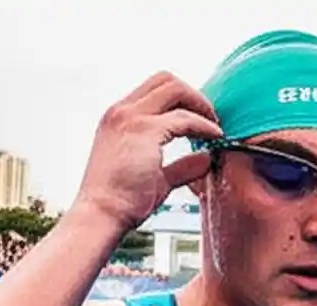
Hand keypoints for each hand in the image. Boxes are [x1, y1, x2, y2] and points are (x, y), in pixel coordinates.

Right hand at [73, 72, 222, 233]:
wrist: (102, 215)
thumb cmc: (121, 201)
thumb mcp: (155, 177)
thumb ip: (179, 166)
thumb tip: (205, 159)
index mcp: (117, 118)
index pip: (154, 89)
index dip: (182, 98)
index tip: (200, 116)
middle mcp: (121, 111)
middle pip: (166, 79)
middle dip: (194, 95)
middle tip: (211, 117)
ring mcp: (130, 118)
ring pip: (175, 89)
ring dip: (201, 105)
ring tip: (215, 127)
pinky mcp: (144, 131)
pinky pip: (184, 118)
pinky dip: (203, 125)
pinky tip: (215, 137)